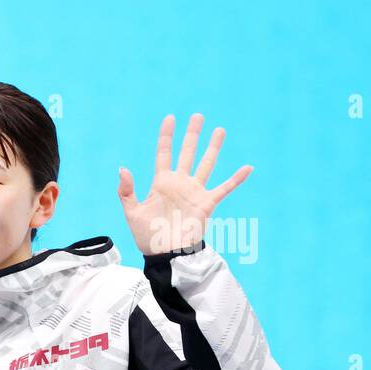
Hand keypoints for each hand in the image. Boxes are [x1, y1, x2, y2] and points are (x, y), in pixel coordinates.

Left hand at [117, 113, 251, 256]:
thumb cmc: (147, 236)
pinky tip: (248, 168)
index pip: (164, 153)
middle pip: (187, 153)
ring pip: (206, 164)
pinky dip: (236, 179)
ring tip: (219, 130)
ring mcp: (194, 192)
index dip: (166, 136)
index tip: (170, 118)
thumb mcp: (132, 212)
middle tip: (198, 116)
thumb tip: (122, 168)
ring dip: (213, 148)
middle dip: (192, 135)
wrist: (165, 254)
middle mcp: (180, 183)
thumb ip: (126, 191)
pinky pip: (224, 189)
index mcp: (161, 183)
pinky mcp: (206, 204)